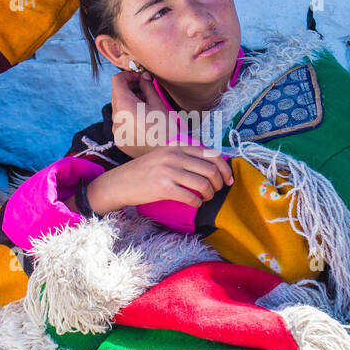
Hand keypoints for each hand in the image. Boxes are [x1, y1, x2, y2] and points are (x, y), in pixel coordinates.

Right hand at [85, 146, 232, 213]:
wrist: (120, 182)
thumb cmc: (145, 171)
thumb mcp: (165, 155)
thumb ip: (186, 156)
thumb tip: (214, 164)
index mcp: (177, 146)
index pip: (211, 154)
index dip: (225, 168)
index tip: (229, 179)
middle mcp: (174, 155)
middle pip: (211, 169)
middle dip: (219, 183)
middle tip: (217, 191)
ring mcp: (169, 171)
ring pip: (204, 184)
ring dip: (210, 194)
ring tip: (206, 198)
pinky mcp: (163, 188)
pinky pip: (191, 197)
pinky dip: (197, 202)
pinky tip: (195, 203)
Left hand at [110, 70, 180, 157]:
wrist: (167, 154)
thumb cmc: (165, 128)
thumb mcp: (158, 103)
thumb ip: (147, 86)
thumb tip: (143, 77)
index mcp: (123, 105)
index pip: (117, 81)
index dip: (128, 75)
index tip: (140, 78)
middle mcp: (116, 118)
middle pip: (116, 95)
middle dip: (129, 89)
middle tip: (146, 89)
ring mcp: (116, 131)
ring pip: (118, 109)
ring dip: (129, 103)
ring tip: (147, 105)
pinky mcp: (120, 141)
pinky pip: (120, 123)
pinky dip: (129, 117)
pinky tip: (144, 120)